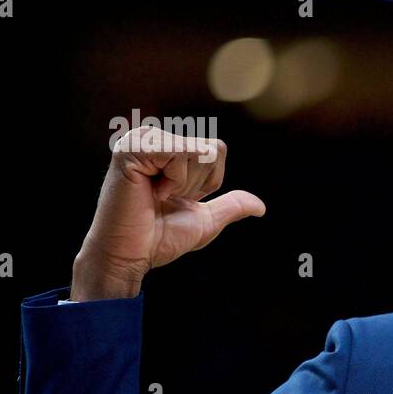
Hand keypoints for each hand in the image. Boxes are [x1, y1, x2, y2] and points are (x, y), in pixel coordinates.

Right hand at [71, 126, 264, 299]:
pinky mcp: (131, 147)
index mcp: (168, 149)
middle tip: (164, 198)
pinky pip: (180, 153)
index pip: (217, 149)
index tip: (179, 198)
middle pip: (212, 149)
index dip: (209, 181)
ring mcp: (141, 139)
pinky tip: (148, 191)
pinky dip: (172, 180)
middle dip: (197, 183)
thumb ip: (230, 207)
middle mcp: (154, 138)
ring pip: (199, 150)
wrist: (132, 255)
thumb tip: (260, 207)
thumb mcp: (205, 220)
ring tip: (155, 195)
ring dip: (184, 183)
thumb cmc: (161, 238)